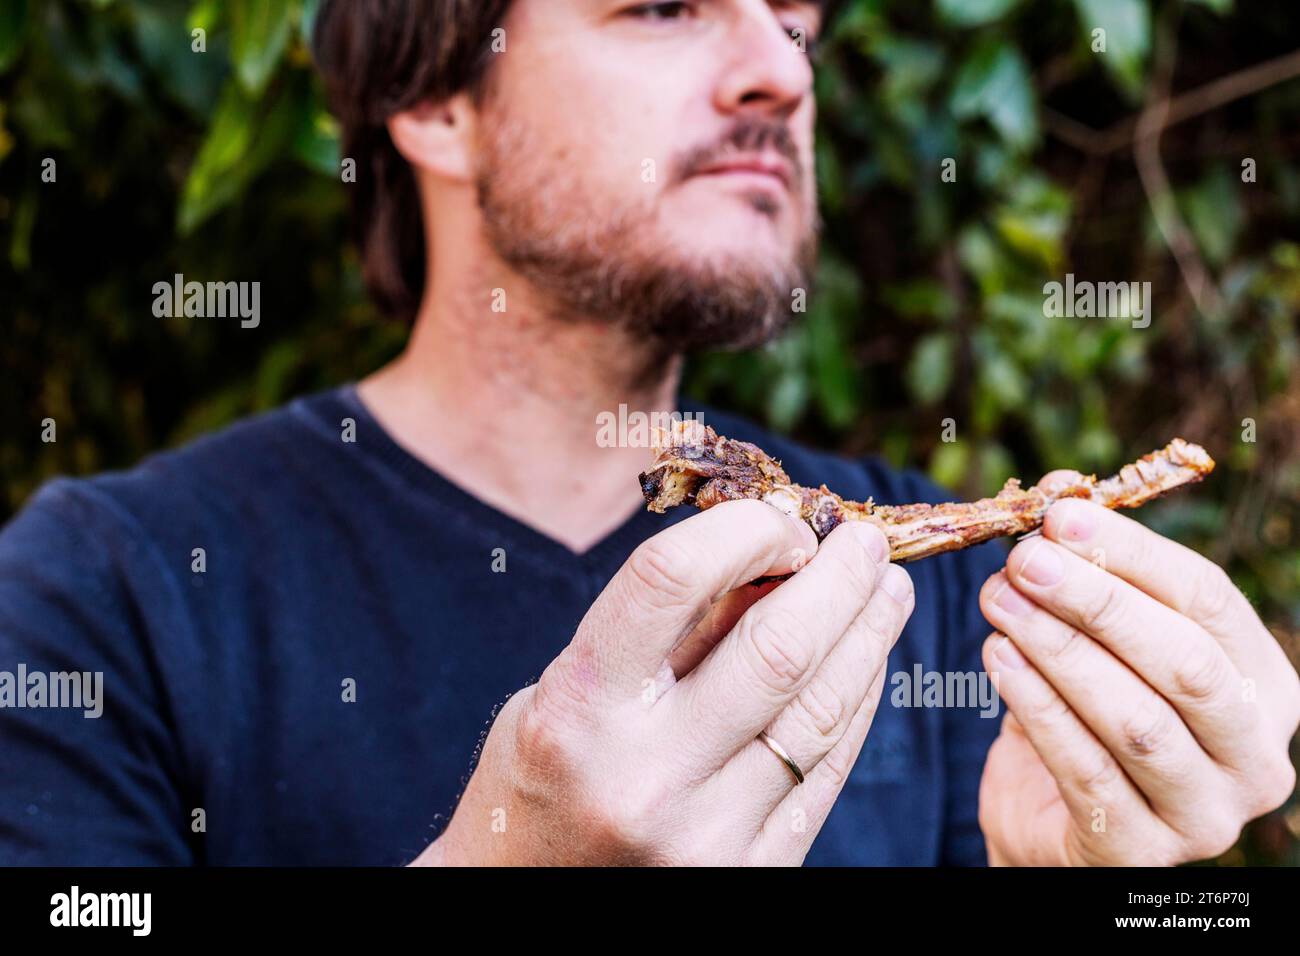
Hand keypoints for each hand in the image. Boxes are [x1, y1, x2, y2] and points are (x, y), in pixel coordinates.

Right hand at [414, 500, 913, 865]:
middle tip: (866, 541)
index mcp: (579, 709)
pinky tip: (870, 662)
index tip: (781, 518)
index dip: (743, 529)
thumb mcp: (574, 684)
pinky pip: (826, 772)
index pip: (670, 578)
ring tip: (890, 591)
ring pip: (820, 712)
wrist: (525, 898)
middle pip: (777, 649)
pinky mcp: (750, 874)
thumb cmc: (547, 770)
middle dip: (838, 579)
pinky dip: (857, 705)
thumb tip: (773, 553)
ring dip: (867, 637)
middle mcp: (645, 775)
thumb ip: (668, 628)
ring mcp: (705, 836)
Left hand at [977, 479, 1299, 865]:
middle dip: (1098, 602)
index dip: (1133, 554)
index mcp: (1263, 686)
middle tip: (1023, 561)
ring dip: (1059, 652)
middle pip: (1185, 664)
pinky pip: (1088, 773)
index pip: (1210, 602)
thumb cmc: (1085, 713)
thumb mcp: (1098, 641)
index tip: (1060, 516)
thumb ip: (1090, 572)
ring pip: (1137, 721)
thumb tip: (1060, 492)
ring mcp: (1205, 814)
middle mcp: (1254, 755)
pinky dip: (1038, 710)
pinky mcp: (1140, 853)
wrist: (1050, 821)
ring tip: (1000, 604)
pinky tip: (997, 660)